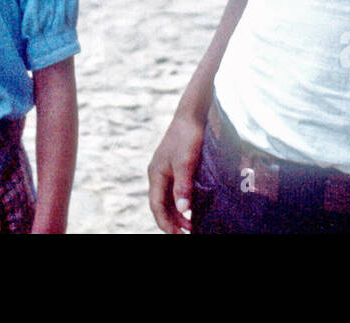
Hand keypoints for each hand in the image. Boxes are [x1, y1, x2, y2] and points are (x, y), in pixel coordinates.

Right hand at [148, 113, 204, 233]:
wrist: (192, 114)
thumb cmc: (188, 136)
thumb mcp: (185, 162)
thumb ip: (183, 186)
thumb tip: (183, 211)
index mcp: (156, 174)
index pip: (156, 206)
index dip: (166, 223)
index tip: (178, 235)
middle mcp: (159, 174)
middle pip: (162, 205)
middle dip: (173, 221)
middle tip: (189, 233)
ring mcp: (167, 171)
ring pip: (169, 199)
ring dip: (179, 213)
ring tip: (193, 226)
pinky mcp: (176, 167)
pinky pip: (176, 190)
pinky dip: (183, 202)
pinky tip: (194, 208)